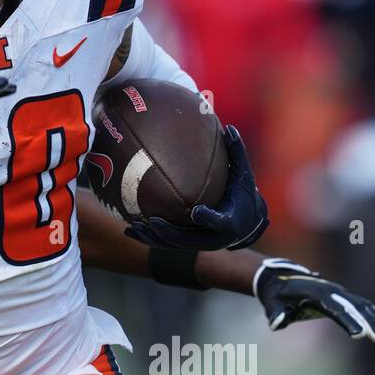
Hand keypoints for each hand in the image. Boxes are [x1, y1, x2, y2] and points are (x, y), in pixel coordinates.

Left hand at [124, 125, 268, 250]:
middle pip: (188, 240)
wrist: (246, 225)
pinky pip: (164, 245)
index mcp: (229, 222)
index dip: (207, 218)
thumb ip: (237, 155)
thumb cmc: (243, 196)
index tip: (197, 211)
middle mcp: (213, 238)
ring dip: (152, 238)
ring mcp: (199, 244)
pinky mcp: (188, 246)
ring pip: (172, 245)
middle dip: (169, 232)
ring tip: (133, 225)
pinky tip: (128, 230)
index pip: (217, 221)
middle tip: (152, 220)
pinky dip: (147, 239)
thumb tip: (230, 128)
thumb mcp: (244, 177)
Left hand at [254, 258, 374, 344]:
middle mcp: (332, 292)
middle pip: (356, 307)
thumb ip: (275, 313)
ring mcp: (340, 294)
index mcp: (315, 293)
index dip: (348, 320)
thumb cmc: (275, 294)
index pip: (335, 308)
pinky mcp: (345, 299)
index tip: (361, 335)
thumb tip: (277, 324)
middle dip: (372, 324)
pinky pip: (366, 309)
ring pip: (366, 307)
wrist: (279, 277)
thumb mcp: (271, 302)